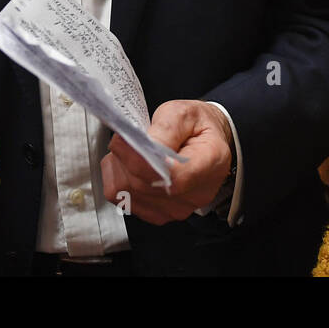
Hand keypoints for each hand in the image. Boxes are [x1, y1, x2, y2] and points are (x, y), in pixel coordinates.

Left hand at [100, 100, 232, 225]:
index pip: (170, 176)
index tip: (123, 140)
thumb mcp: (184, 113)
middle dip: (124, 158)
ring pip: (128, 194)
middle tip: (124, 138)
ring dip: (119, 168)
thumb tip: (141, 145)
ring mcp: (178, 208)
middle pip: (143, 185)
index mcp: (209, 162)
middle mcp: (196, 193)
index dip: (139, 160)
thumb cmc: (198, 126)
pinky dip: (119, 180)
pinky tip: (129, 166)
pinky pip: (125, 201)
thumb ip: (164, 128)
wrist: (208, 142)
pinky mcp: (161, 215)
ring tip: (130, 151)